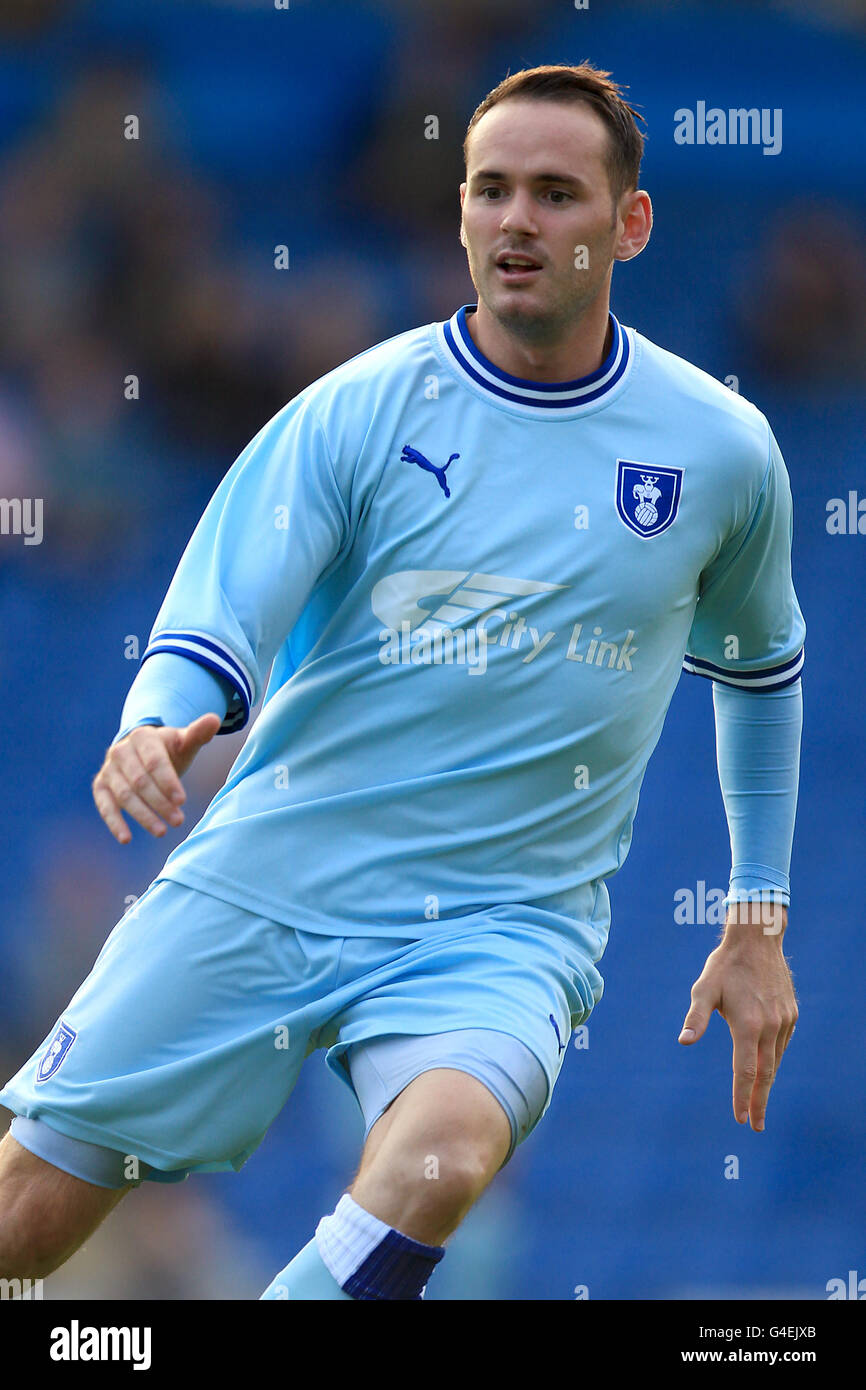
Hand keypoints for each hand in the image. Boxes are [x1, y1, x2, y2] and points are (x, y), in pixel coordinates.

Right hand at [92, 713, 221, 843]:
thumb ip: (198, 732)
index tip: (183, 800)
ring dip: (143, 815)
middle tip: (179, 821)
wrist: (143, 751)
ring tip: (163, 831)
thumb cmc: (169, 750)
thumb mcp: (184, 741)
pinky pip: (105, 805)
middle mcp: (121, 751)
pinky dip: (114, 822)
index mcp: (142, 737)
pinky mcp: (101, 786)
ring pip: (124, 795)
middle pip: (140, 782)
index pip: (154, 762)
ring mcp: (109, 769)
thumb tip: (215, 719)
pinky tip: (126, 839)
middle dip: (159, 803)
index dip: (168, 782)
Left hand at [678, 904, 797, 1130]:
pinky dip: (773, 1061)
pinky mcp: (791, 1015)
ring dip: (767, 1082)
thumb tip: (684, 1042)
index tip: (741, 1118)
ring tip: (759, 1101)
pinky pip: (781, 1045)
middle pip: (765, 1074)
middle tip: (756, 1125)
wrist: (757, 940)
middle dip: (759, 1102)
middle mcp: (769, 1027)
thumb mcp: (704, 989)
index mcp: (748, 1025)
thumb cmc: (725, 965)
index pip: (745, 1071)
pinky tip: (766, 1067)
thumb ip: (696, 1017)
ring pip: (775, 1060)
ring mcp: (784, 1021)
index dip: (742, 1097)